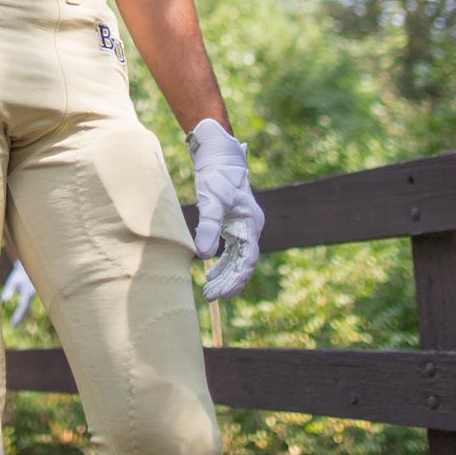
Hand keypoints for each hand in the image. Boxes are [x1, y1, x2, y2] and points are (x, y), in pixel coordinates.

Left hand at [0, 259, 38, 325]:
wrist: (28, 264)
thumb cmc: (19, 273)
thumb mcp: (13, 280)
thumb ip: (9, 290)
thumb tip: (4, 300)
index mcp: (28, 292)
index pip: (23, 307)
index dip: (18, 316)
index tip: (12, 324)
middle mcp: (33, 294)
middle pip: (26, 310)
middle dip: (20, 318)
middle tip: (13, 327)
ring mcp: (34, 294)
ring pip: (28, 308)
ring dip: (22, 316)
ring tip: (15, 324)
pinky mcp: (32, 294)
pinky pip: (29, 305)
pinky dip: (25, 311)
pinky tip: (21, 316)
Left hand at [187, 119, 264, 299]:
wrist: (219, 157)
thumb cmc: (216, 176)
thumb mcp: (211, 201)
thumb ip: (208, 227)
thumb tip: (204, 256)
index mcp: (251, 224)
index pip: (247, 260)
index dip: (235, 279)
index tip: (220, 293)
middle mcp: (251, 228)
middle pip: (243, 263)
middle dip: (228, 282)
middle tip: (210, 297)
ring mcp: (244, 228)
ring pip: (238, 259)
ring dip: (225, 276)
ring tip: (209, 291)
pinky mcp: (234, 226)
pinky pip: (232, 251)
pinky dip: (222, 264)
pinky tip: (210, 274)